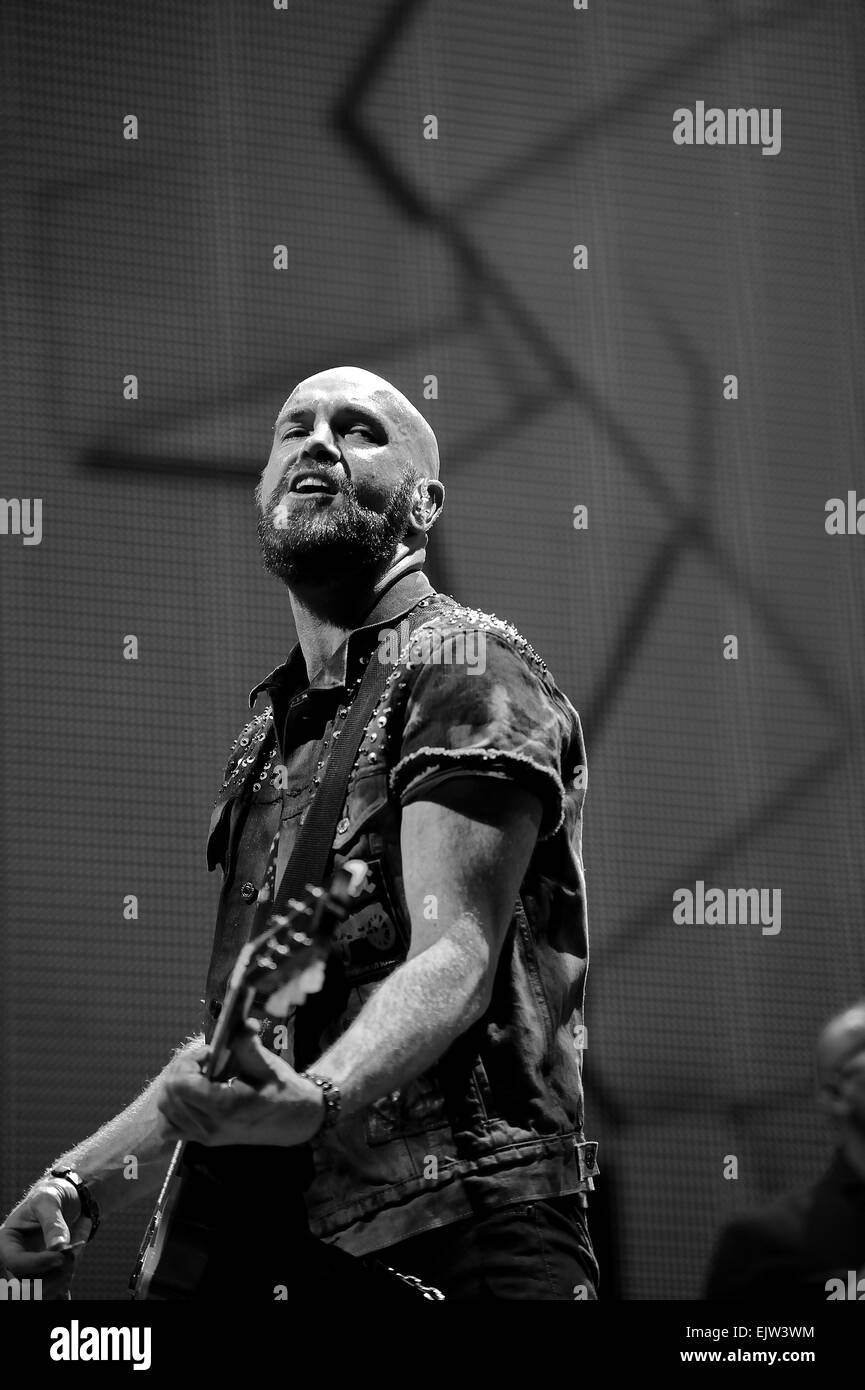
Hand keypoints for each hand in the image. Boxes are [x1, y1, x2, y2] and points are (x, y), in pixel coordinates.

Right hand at [0, 1178, 91, 1299]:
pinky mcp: (46, 1278)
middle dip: (51, 1274)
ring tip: (74, 1255)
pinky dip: (63, 1289)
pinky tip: (70, 1271)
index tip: (62, 1255)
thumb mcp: (49, 1200)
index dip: (39, 1263)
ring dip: (61, 1279)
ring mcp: (30, 1272)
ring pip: (41, 1293)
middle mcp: (15, 1262)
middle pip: (26, 1285)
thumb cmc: (52, 1196)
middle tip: (70, 1256)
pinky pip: (52, 1295)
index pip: (16, 1263)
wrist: (67, 1200)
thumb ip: (53, 1222)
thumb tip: (59, 1246)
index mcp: (7, 1242)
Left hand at [156, 1025, 324, 1147]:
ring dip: (176, 1086)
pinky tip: (190, 1094)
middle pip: (170, 1094)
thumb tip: (240, 1022)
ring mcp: (205, 1136)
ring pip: (166, 1109)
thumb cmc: (284, 1092)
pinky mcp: (203, 1139)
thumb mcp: (268, 1064)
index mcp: (225, 1108)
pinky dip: (172, 1108)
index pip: (181, 1085)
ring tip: (199, 1075)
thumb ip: (247, 1043)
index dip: (190, 1062)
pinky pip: (170, 1127)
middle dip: (183, 1070)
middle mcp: (210, 1126)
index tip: (210, 1054)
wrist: (296, 1121)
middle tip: (206, 1060)